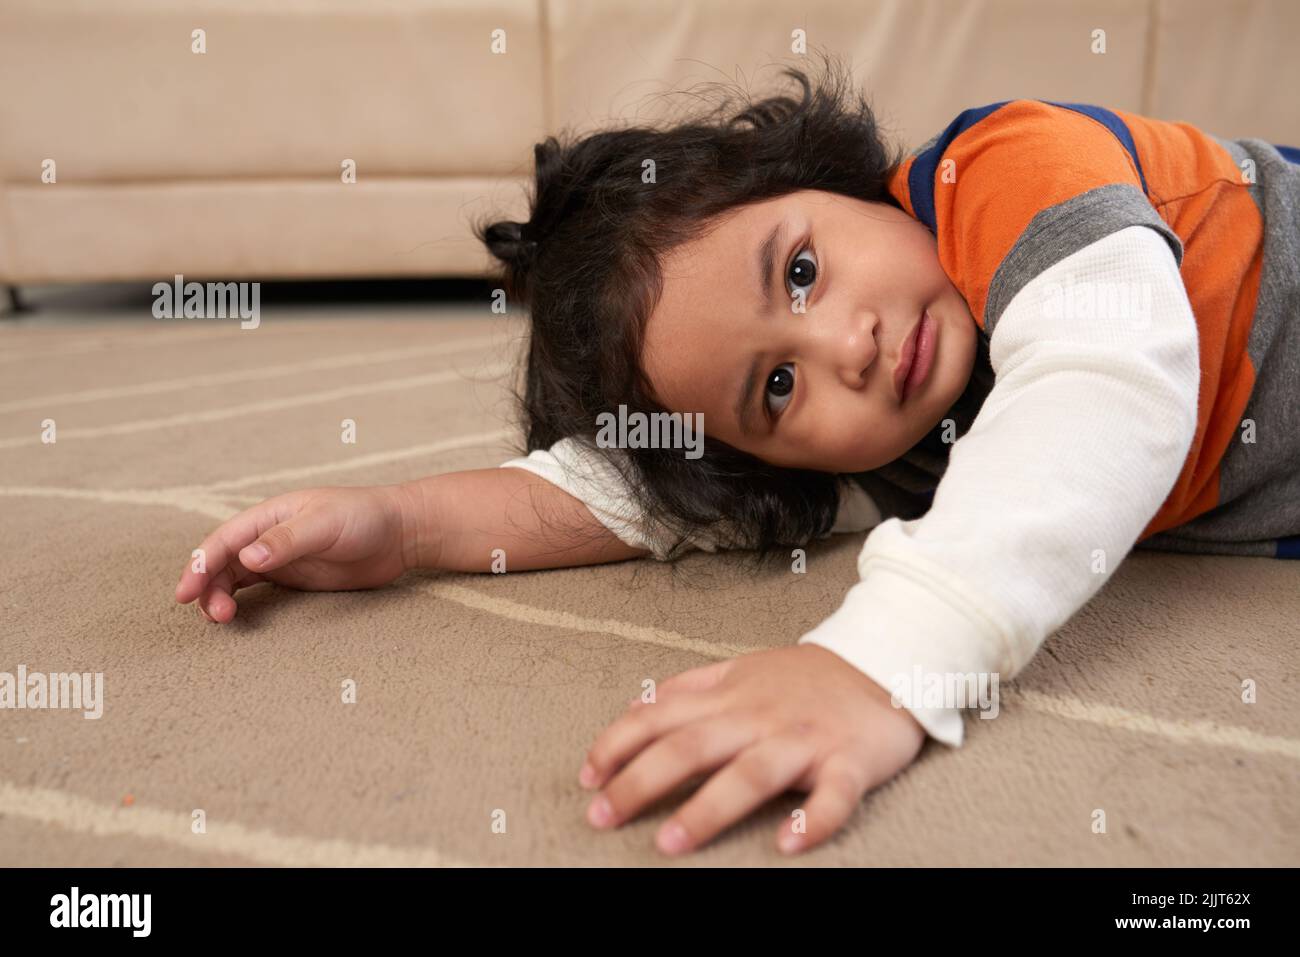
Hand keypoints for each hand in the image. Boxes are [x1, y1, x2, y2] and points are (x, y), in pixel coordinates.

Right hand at [174, 483, 421, 622]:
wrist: (400, 532)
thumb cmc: (364, 517)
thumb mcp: (325, 524)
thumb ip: (287, 540)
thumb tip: (248, 558)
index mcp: (269, 515)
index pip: (224, 541)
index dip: (200, 565)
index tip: (185, 592)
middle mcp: (268, 536)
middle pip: (223, 562)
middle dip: (208, 587)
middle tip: (213, 615)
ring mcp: (280, 558)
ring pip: (236, 579)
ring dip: (222, 597)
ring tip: (223, 619)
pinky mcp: (295, 578)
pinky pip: (259, 591)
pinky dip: (242, 604)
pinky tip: (237, 618)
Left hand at [578, 644, 926, 855]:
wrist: (885, 661)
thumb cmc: (805, 677)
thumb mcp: (742, 669)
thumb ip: (690, 689)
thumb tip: (636, 709)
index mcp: (731, 695)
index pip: (660, 715)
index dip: (617, 744)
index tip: (587, 778)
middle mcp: (761, 716)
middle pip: (692, 746)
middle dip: (641, 782)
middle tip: (603, 817)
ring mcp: (805, 739)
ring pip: (751, 773)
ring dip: (707, 809)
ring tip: (670, 843)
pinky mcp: (850, 761)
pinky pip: (833, 795)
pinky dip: (813, 821)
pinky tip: (788, 845)